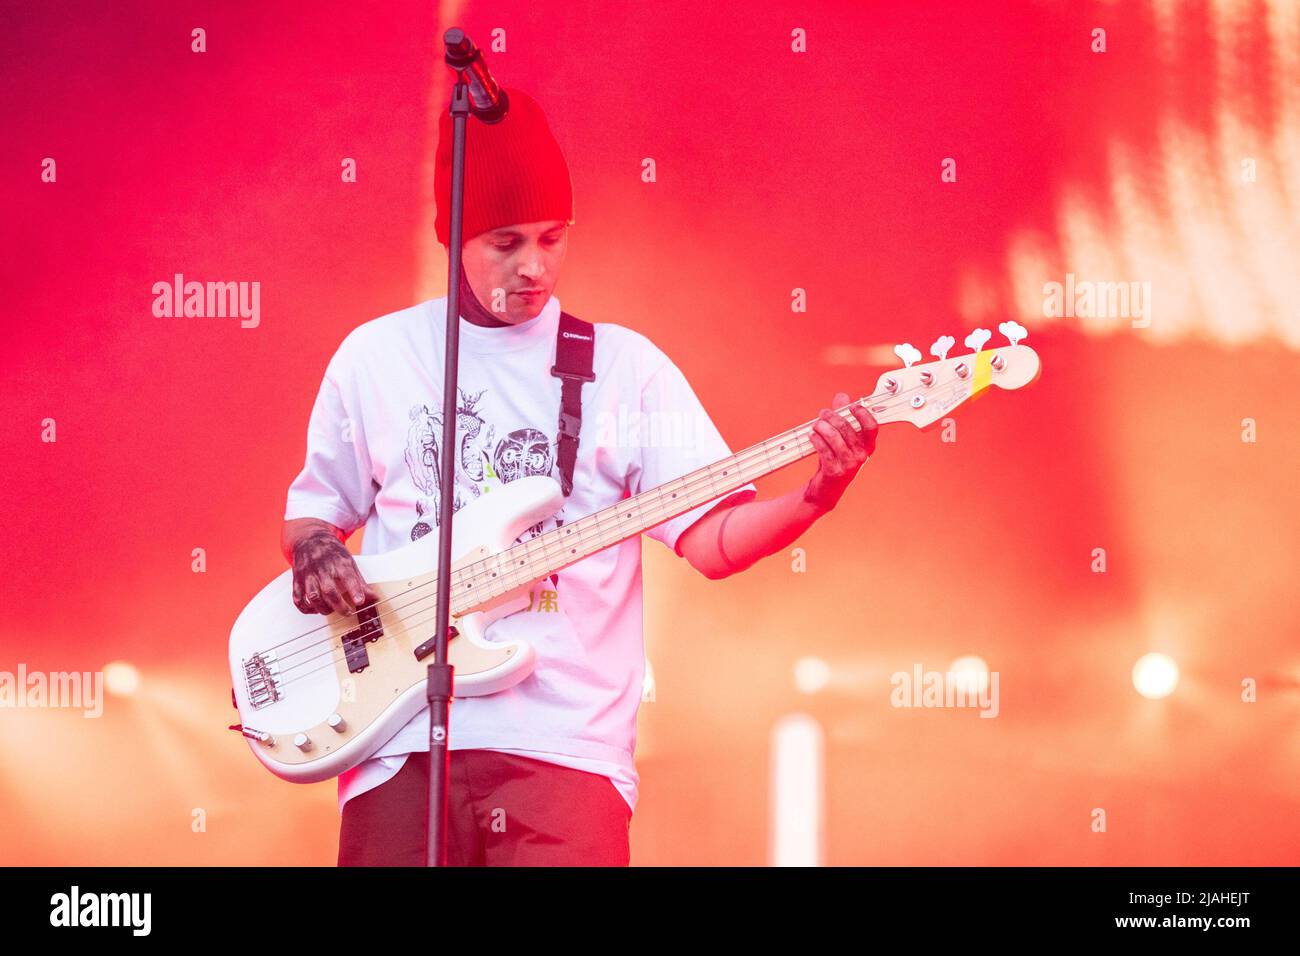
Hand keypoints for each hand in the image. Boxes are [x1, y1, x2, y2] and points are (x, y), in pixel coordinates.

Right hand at [291, 530, 376, 615]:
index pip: (347, 576)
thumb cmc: (332, 553)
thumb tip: (373, 597)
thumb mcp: (349, 563)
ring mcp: (308, 575)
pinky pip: (298, 599)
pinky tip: (316, 609)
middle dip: (339, 605)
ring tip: (331, 610)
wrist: (310, 540)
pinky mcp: (297, 581)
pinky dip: (307, 608)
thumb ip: (360, 582)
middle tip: (348, 612)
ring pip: (313, 596)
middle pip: (329, 591)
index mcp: (338, 562)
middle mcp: (322, 569)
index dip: (354, 590)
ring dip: (323, 608)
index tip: (360, 601)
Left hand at [804, 392, 877, 512]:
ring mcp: (848, 464)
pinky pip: (824, 450)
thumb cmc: (836, 459)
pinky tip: (812, 436)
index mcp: (867, 446)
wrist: (828, 488)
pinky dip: (816, 440)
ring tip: (816, 424)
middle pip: (847, 428)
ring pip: (834, 437)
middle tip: (823, 413)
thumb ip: (843, 416)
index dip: (863, 414)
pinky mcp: (834, 471)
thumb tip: (843, 397)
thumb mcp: (842, 438)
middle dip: (833, 417)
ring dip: (822, 427)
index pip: (871, 427)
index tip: (853, 406)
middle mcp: (861, 455)